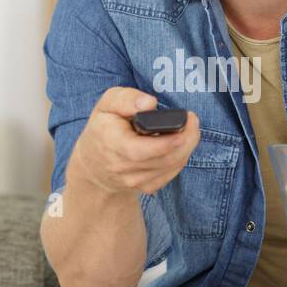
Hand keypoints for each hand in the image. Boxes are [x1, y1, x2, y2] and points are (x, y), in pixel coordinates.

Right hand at [69, 87, 199, 196]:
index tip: (185, 123)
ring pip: (172, 166)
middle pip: (165, 158)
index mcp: (111, 143)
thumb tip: (149, 103)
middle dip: (187, 139)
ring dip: (187, 147)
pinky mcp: (146, 187)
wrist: (94, 166)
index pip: (141, 150)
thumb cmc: (103, 129)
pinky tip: (180, 144)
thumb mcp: (106, 105)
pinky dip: (180, 157)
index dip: (167, 141)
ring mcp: (135, 181)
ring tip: (190, 128)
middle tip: (193, 120)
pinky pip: (171, 173)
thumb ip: (126, 99)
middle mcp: (123, 167)